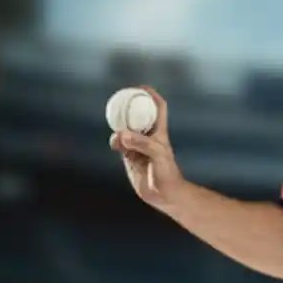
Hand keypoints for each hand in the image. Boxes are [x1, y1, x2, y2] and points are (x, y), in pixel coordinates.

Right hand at [109, 85, 185, 213]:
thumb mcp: (157, 154)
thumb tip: (121, 134)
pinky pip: (119, 145)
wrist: (164, 194)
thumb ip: (141, 143)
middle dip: (129, 108)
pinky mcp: (130, 158)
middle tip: (118, 102)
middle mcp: (149, 137)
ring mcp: (139, 147)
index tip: (141, 87)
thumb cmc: (167, 172)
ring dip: (119, 128)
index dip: (152, 95)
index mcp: (160, 132)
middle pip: (138, 116)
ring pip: (125, 130)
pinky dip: (115, 142)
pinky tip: (115, 144)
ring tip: (118, 134)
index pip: (158, 108)